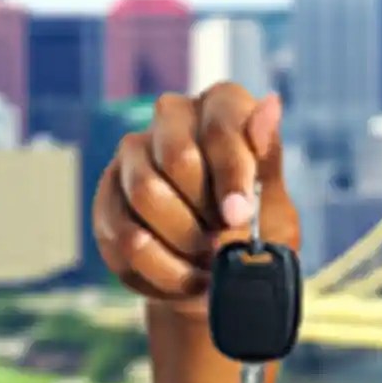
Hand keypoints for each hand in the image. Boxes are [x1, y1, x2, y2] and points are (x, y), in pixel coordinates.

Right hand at [92, 82, 300, 315]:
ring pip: (144, 194)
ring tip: (208, 267)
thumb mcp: (274, 201)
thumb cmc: (253, 230)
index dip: (232, 175)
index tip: (239, 215)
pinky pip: (122, 233)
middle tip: (224, 247)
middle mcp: (173, 118)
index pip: (221, 128)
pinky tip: (183, 278)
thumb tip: (270, 105)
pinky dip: (158, 268)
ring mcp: (134, 153)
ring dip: (181, 243)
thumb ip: (267, 160)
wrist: (218, 276)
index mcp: (222, 106)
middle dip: (204, 215)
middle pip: (177, 158)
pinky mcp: (108, 196)